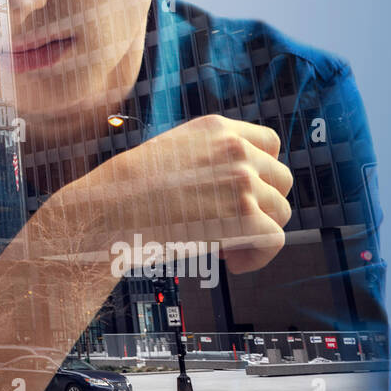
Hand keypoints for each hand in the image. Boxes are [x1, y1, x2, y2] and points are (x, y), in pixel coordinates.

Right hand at [51, 114, 293, 274]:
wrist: (109, 211)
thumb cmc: (129, 190)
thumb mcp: (171, 151)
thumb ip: (209, 158)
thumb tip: (241, 190)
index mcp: (217, 127)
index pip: (270, 143)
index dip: (262, 173)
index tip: (242, 195)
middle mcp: (236, 149)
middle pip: (282, 180)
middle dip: (262, 206)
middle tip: (228, 226)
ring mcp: (243, 181)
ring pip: (281, 212)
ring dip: (257, 233)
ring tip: (224, 246)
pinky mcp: (246, 216)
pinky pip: (275, 240)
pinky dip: (256, 257)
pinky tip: (229, 263)